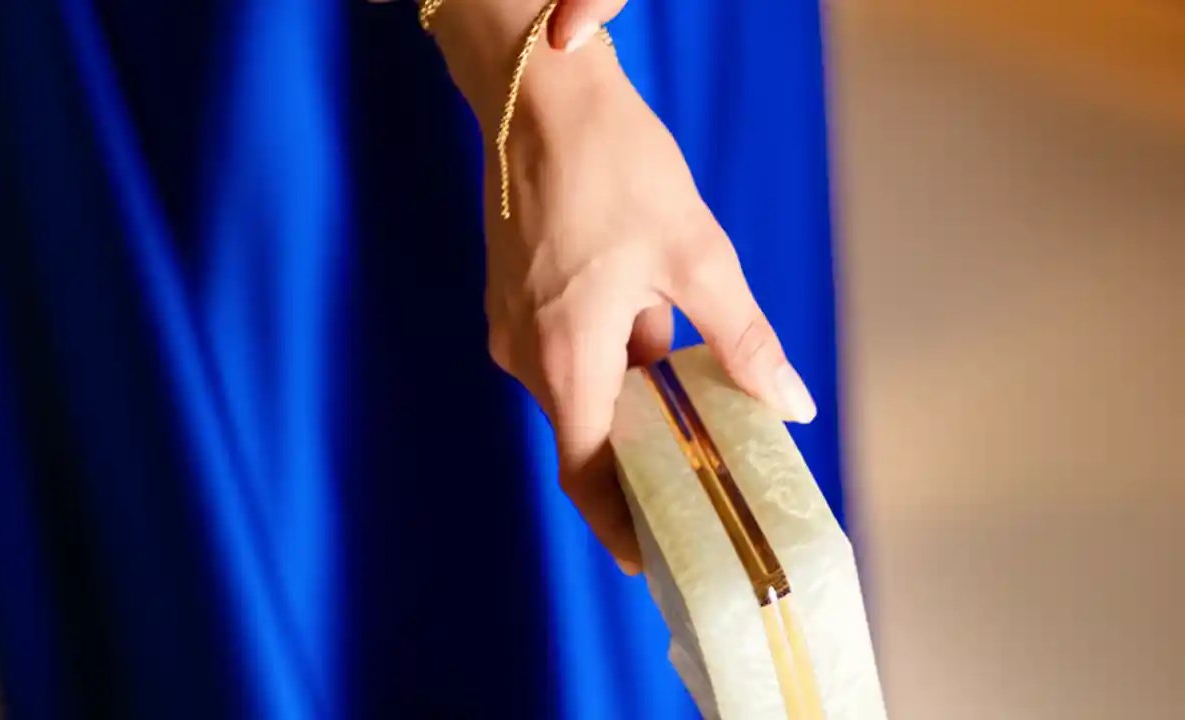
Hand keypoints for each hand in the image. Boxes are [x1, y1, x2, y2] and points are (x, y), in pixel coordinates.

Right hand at [431, 2, 816, 574]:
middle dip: (641, 462)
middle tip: (700, 482)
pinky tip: (655, 332)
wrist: (539, 92)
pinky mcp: (517, 297)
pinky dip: (611, 361)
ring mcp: (514, 324)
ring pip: (580, 389)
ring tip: (694, 403)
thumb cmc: (613, 165)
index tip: (653, 561)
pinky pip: (567, 352)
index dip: (619, 526)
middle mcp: (526, 353)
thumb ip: (742, 340)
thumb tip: (789, 403)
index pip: (586, 474)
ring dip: (632, 401)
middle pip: (586, 435)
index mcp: (565, 357)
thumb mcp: (696, 255)